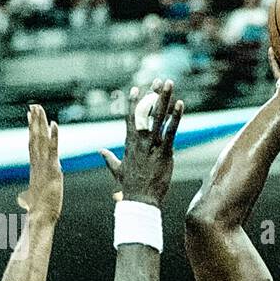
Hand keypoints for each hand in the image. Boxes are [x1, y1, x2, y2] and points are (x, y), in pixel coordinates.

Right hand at [22, 104, 62, 221]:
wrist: (41, 216)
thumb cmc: (41, 210)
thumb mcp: (37, 196)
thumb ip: (34, 192)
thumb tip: (26, 200)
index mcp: (35, 167)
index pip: (32, 144)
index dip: (32, 130)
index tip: (30, 117)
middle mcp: (37, 163)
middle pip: (34, 137)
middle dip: (34, 121)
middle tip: (33, 106)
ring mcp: (44, 165)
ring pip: (40, 139)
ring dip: (40, 123)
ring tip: (39, 108)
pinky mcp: (52, 169)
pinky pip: (53, 149)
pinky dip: (53, 136)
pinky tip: (54, 124)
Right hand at [100, 78, 183, 206]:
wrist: (140, 200)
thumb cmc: (130, 187)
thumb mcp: (117, 170)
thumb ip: (109, 159)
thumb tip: (100, 151)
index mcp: (129, 143)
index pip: (130, 117)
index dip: (133, 102)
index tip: (137, 88)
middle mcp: (140, 140)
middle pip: (146, 112)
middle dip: (153, 95)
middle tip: (159, 80)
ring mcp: (152, 145)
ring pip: (158, 117)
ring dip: (164, 99)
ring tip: (170, 83)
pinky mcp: (164, 152)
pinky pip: (171, 131)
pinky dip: (175, 117)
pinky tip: (180, 104)